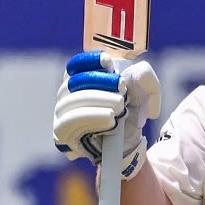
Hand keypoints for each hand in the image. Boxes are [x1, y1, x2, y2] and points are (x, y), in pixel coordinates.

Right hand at [53, 51, 161, 179]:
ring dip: (99, 100)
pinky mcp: (61, 133)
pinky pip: (69, 122)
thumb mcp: (144, 91)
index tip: (108, 63)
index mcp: (80, 79)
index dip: (89, 60)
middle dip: (100, 82)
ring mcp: (60, 113)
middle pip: (74, 82)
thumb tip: (131, 72)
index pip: (76, 65)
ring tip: (120, 108)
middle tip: (122, 92)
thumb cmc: (130, 113)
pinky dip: (92, 117)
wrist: (129, 144)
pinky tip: (110, 119)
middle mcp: (65, 95)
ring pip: (72, 101)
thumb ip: (144, 75)